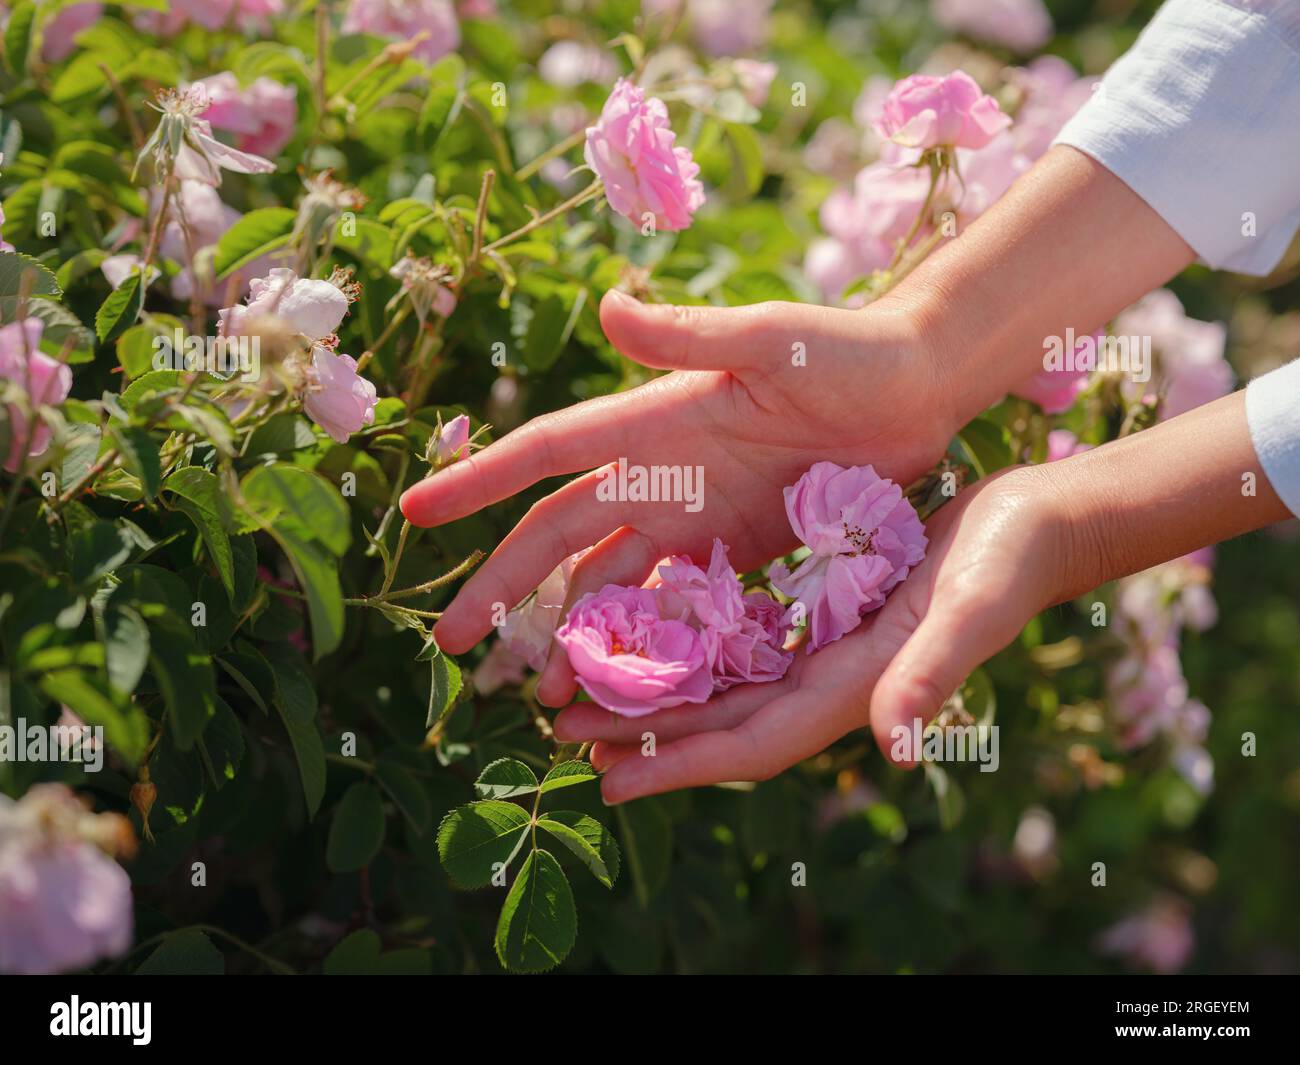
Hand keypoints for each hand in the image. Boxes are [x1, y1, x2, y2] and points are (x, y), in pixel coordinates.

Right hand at [401, 291, 954, 682]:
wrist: (920, 386)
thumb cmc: (850, 351)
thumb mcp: (774, 340)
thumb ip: (692, 334)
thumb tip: (607, 306)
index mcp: (654, 422)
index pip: (547, 454)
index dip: (480, 483)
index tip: (414, 515)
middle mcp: (661, 475)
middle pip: (561, 538)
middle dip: (503, 587)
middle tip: (450, 642)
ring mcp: (697, 518)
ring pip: (610, 583)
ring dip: (569, 633)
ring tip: (536, 695)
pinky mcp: (737, 550)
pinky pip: (674, 605)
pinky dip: (641, 642)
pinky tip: (620, 686)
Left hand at [552, 467, 1070, 803]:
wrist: (1036, 524)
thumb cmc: (1009, 562)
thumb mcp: (968, 610)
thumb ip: (931, 673)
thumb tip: (895, 741)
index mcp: (854, 690)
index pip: (751, 744)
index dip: (680, 766)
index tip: (608, 777)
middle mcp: (832, 682)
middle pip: (721, 724)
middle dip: (644, 734)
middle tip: (563, 732)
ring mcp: (829, 651)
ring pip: (727, 685)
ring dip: (660, 693)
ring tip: (589, 688)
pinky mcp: (830, 616)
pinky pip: (750, 642)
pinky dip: (699, 647)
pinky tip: (657, 631)